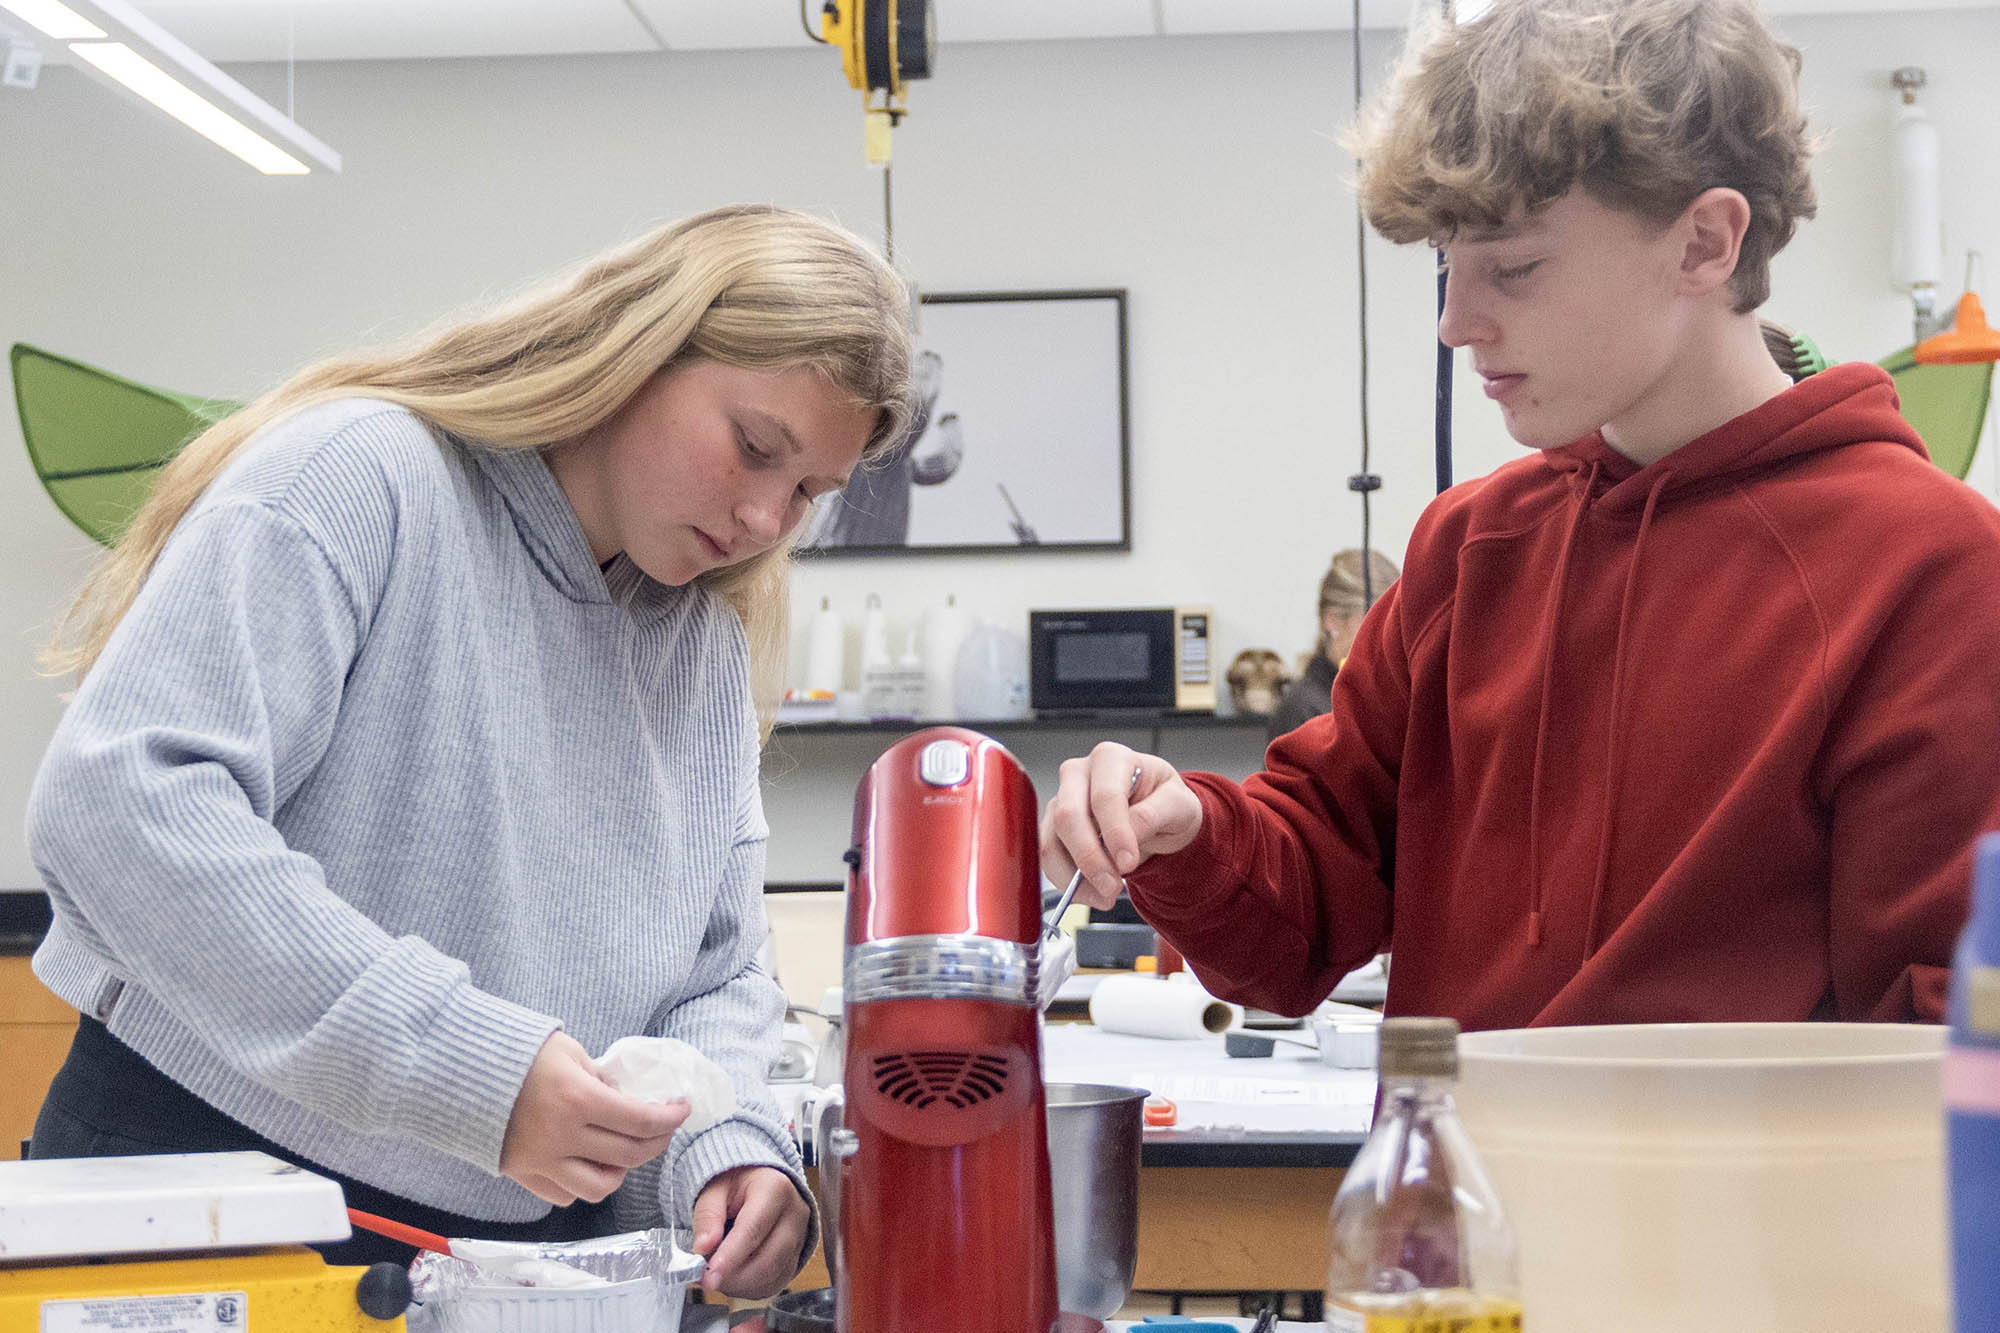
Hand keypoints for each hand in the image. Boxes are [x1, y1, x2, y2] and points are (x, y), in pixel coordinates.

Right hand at [499, 1031, 687, 1205]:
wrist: (460, 1072)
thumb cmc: (517, 1053)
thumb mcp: (569, 1051)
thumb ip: (601, 1077)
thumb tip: (626, 1097)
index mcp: (578, 1099)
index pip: (641, 1120)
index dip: (670, 1118)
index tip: (683, 1110)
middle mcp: (563, 1136)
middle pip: (629, 1155)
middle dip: (657, 1142)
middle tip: (663, 1129)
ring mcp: (541, 1161)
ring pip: (599, 1188)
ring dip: (621, 1172)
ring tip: (625, 1153)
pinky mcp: (522, 1174)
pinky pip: (565, 1195)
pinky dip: (584, 1184)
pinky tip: (589, 1164)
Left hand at [691, 1165, 811, 1299]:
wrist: (757, 1182)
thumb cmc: (736, 1183)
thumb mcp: (714, 1189)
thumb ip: (707, 1216)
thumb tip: (702, 1248)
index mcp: (775, 1189)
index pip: (753, 1230)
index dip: (729, 1257)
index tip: (709, 1275)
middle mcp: (795, 1213)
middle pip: (768, 1259)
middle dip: (733, 1276)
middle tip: (705, 1279)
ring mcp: (799, 1237)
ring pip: (772, 1275)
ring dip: (740, 1285)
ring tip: (717, 1274)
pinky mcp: (797, 1256)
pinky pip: (776, 1283)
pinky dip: (751, 1288)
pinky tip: (734, 1277)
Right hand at [1040, 742, 1202, 907]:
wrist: (1158, 816)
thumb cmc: (1165, 801)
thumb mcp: (1178, 804)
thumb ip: (1153, 815)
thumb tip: (1126, 837)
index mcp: (1111, 758)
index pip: (1105, 796)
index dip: (1114, 832)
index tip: (1128, 863)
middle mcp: (1078, 774)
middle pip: (1068, 815)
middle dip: (1089, 858)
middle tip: (1112, 888)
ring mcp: (1061, 800)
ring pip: (1052, 840)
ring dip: (1075, 876)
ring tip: (1105, 895)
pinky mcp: (1052, 827)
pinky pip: (1048, 857)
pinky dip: (1066, 882)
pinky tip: (1091, 893)